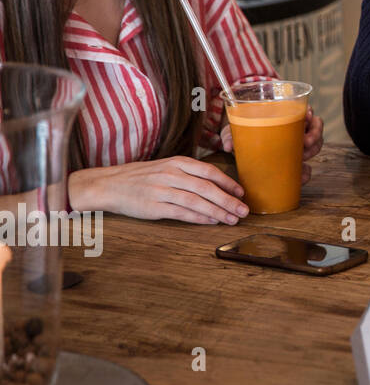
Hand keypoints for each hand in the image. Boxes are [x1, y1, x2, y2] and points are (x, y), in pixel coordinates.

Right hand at [68, 157, 250, 223]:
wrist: (110, 184)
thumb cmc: (142, 177)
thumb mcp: (166, 167)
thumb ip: (189, 173)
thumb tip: (217, 186)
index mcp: (177, 162)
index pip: (209, 172)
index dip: (228, 183)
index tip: (242, 193)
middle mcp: (172, 174)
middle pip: (207, 188)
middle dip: (229, 200)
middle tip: (244, 210)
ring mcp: (162, 190)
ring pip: (197, 201)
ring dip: (218, 212)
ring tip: (232, 219)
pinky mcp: (153, 206)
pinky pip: (181, 212)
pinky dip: (199, 218)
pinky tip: (211, 222)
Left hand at [221, 106, 321, 183]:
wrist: (241, 151)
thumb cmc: (241, 134)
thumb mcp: (235, 130)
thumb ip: (230, 134)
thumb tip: (228, 145)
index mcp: (286, 115)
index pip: (306, 110)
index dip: (310, 114)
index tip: (306, 117)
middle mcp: (296, 129)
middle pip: (316, 128)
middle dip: (315, 135)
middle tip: (305, 142)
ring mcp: (298, 146)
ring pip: (316, 145)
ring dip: (312, 151)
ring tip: (303, 158)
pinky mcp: (295, 163)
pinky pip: (307, 169)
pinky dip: (306, 173)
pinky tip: (301, 176)